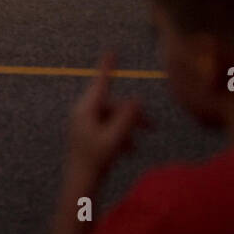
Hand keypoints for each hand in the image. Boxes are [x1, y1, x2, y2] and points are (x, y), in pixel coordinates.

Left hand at [66, 51, 149, 189]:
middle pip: (113, 105)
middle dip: (132, 115)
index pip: (100, 83)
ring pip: (112, 117)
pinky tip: (129, 151)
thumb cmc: (95, 161)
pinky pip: (108, 128)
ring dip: (128, 128)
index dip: (108, 67)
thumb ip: (126, 119)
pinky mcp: (88, 134)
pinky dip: (120, 136)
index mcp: (85, 110)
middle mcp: (83, 113)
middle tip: (153, 127)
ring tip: (136, 146)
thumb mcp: (114, 139)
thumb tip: (137, 99)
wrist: (80, 182)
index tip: (112, 51)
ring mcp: (85, 123)